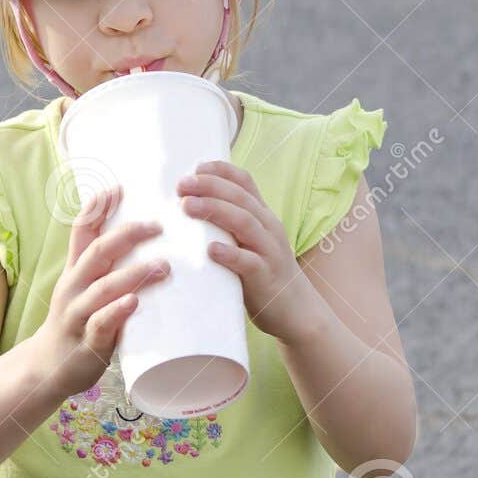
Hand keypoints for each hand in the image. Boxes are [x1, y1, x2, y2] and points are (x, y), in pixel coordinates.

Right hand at [32, 184, 170, 397]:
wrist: (46, 368)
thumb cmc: (77, 320)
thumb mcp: (84, 286)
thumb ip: (106, 264)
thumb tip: (140, 233)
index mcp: (75, 270)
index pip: (82, 232)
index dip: (97, 209)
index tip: (118, 188)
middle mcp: (73, 286)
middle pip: (97, 253)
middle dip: (127, 235)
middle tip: (159, 226)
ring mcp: (77, 314)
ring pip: (103, 288)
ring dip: (134, 274)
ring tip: (163, 266)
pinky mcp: (86, 343)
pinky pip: (101, 324)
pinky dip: (117, 311)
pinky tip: (134, 302)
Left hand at [177, 160, 322, 344]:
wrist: (295, 310)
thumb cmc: (262, 272)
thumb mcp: (250, 240)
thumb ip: (228, 223)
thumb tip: (189, 204)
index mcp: (262, 215)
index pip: (245, 182)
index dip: (221, 170)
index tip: (196, 167)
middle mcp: (268, 227)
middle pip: (239, 198)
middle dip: (209, 187)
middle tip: (182, 185)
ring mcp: (269, 251)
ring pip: (244, 223)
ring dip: (214, 211)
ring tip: (188, 207)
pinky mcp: (265, 277)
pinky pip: (249, 262)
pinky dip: (230, 254)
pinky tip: (211, 250)